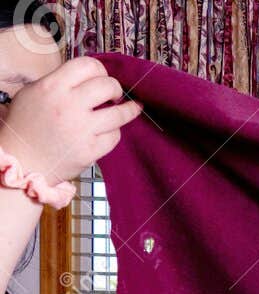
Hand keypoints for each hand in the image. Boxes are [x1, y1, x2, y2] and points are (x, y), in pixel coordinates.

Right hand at [0, 57, 140, 184]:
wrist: (22, 159)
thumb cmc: (27, 124)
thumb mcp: (34, 92)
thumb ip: (60, 82)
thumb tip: (90, 78)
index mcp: (52, 86)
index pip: (88, 65)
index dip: (100, 70)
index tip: (101, 77)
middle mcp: (68, 105)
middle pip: (107, 86)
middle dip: (115, 88)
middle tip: (114, 94)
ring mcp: (81, 129)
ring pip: (119, 113)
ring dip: (129, 109)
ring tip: (132, 108)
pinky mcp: (90, 150)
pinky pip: (114, 136)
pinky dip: (114, 132)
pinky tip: (110, 130)